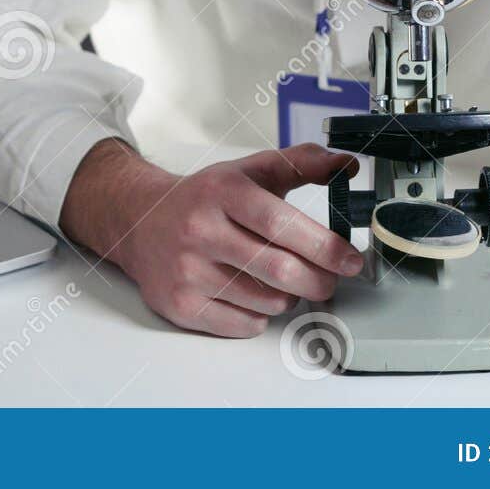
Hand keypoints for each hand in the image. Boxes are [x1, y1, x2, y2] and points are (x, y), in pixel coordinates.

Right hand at [60, 140, 362, 336]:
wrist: (139, 221)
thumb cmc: (203, 198)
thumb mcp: (248, 171)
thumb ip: (301, 163)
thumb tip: (346, 163)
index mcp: (223, 192)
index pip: (281, 224)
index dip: (324, 246)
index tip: (350, 260)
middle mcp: (201, 230)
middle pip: (279, 271)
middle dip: (319, 281)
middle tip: (329, 279)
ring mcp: (188, 271)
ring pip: (267, 302)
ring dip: (290, 297)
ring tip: (283, 280)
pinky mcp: (180, 305)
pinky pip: (244, 325)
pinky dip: (261, 316)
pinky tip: (252, 294)